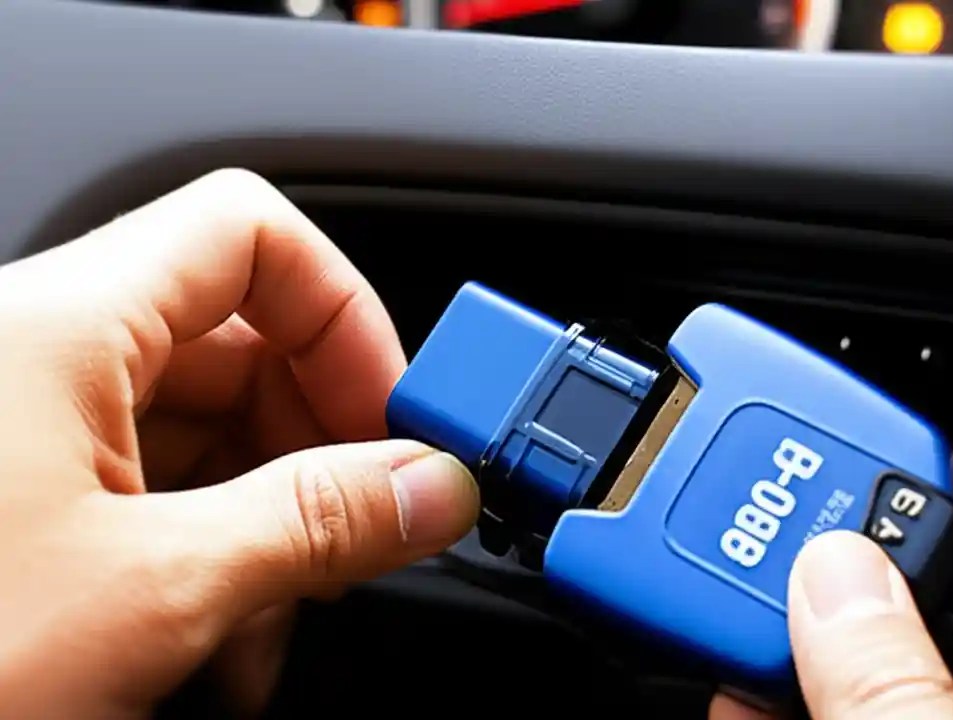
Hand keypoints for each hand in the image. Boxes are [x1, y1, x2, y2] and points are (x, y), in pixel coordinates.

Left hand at [0, 169, 479, 718]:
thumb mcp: (153, 591)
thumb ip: (318, 523)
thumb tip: (427, 487)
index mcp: (60, 327)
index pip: (251, 236)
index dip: (345, 316)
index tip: (397, 418)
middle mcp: (40, 360)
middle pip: (241, 345)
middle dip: (319, 447)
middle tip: (367, 529)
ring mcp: (28, 435)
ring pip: (207, 434)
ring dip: (273, 526)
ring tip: (276, 623)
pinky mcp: (25, 508)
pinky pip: (158, 496)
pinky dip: (216, 560)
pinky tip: (222, 644)